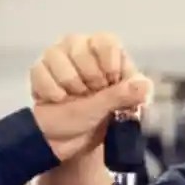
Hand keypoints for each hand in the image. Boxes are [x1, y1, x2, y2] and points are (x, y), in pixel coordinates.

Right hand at [29, 33, 150, 162]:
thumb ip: (123, 96)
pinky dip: (50, 90)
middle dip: (86, 75)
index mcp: (107, 56)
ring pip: (55, 53)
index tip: (110, 81)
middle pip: (79, 44)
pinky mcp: (40, 70)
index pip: (106, 40)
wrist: (63, 143)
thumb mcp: (109, 112)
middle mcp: (82, 50)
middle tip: (90, 93)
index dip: (107, 60)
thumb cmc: (93, 123)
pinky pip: (39, 69)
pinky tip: (57, 100)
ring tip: (73, 98)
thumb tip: (144, 86)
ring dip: (67, 82)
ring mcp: (59, 58)